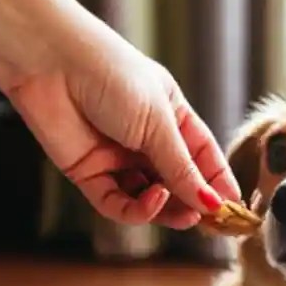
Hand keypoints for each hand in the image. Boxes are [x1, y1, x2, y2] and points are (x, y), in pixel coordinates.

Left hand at [6, 26, 239, 227]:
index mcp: (171, 119)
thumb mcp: (159, 123)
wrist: (51, 64)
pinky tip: (152, 198)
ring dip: (169, 210)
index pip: (204, 159)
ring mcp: (118, 160)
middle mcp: (145, 141)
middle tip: (210, 221)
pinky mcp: (91, 175)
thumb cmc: (111, 76)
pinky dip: (138, 209)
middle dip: (194, 204)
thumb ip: (183, 168)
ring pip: (150, 201)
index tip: (234, 209)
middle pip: (178, 185)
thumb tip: (211, 204)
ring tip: (185, 214)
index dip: (218, 185)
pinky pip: (119, 204)